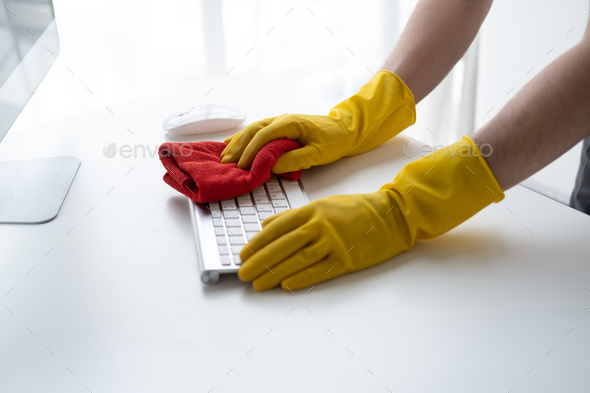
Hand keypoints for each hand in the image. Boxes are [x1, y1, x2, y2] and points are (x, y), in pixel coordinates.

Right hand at [221, 114, 352, 173]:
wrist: (345, 130)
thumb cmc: (334, 140)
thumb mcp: (318, 154)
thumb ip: (295, 160)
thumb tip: (273, 166)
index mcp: (290, 123)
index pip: (263, 136)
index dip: (250, 151)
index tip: (242, 166)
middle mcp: (281, 119)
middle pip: (253, 130)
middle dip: (238, 147)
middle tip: (227, 163)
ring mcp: (279, 122)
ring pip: (252, 129)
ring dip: (238, 143)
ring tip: (225, 156)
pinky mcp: (280, 128)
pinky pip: (257, 131)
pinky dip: (243, 138)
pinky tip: (232, 143)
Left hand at [238, 192, 408, 290]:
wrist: (390, 214)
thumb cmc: (356, 209)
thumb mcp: (322, 203)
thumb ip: (293, 214)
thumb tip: (266, 224)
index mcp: (311, 210)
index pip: (277, 228)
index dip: (258, 242)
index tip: (243, 254)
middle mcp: (319, 225)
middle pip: (283, 245)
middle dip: (260, 261)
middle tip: (243, 273)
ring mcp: (333, 242)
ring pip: (298, 259)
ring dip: (274, 273)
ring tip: (258, 283)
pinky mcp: (347, 258)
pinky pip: (320, 270)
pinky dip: (302, 278)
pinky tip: (286, 285)